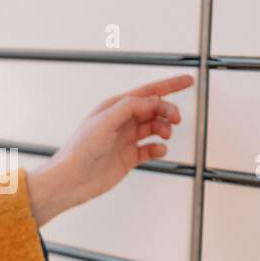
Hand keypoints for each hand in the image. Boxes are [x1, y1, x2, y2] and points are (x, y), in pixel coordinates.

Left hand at [26, 73, 194, 225]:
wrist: (72, 179)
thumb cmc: (80, 149)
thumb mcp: (105, 121)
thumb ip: (129, 107)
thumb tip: (152, 99)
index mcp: (114, 107)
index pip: (147, 92)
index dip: (169, 85)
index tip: (187, 80)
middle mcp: (121, 121)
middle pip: (154, 109)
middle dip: (168, 111)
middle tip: (177, 119)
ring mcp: (126, 139)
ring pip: (155, 127)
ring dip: (164, 129)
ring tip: (165, 135)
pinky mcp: (129, 157)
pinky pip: (151, 149)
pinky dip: (159, 148)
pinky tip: (159, 149)